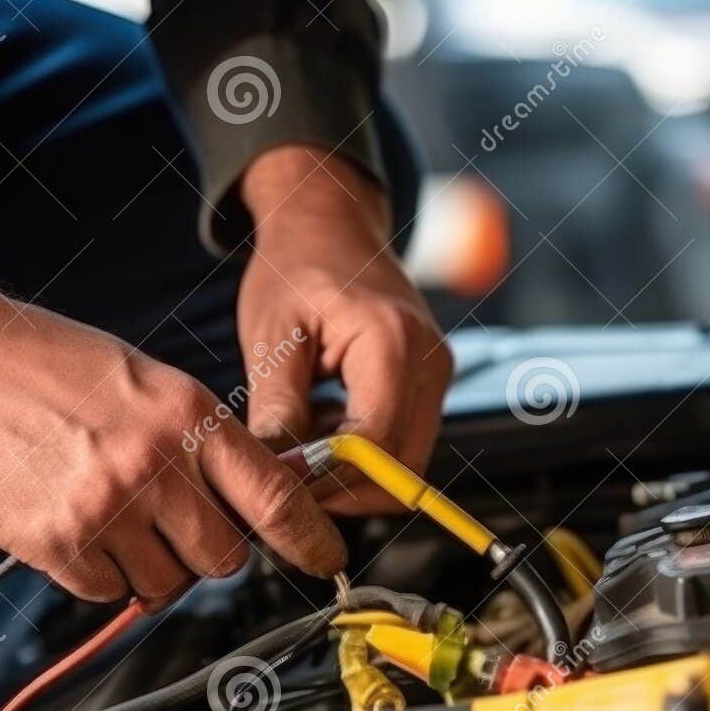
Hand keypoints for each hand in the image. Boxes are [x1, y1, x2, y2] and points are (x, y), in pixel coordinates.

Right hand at [0, 228, 345, 606]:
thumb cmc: (31, 360)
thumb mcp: (137, 380)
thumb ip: (193, 439)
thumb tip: (237, 498)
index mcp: (187, 414)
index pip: (277, 495)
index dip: (310, 538)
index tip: (325, 558)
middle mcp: (157, 465)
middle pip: (225, 558)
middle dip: (207, 553)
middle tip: (173, 527)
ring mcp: (106, 509)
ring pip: (166, 585)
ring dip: (148, 567)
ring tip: (105, 514)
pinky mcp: (56, 544)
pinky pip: (108, 592)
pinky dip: (97, 574)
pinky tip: (68, 524)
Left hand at [236, 146, 452, 512]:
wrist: (329, 222)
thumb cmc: (296, 267)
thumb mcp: (271, 337)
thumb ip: (277, 410)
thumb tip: (277, 479)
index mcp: (392, 341)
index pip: (378, 443)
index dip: (332, 478)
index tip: (283, 485)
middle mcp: (430, 361)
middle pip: (403, 467)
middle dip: (344, 488)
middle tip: (287, 481)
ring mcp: (437, 373)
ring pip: (406, 462)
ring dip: (352, 472)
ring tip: (299, 443)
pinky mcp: (430, 382)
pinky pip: (404, 440)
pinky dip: (362, 452)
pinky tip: (319, 426)